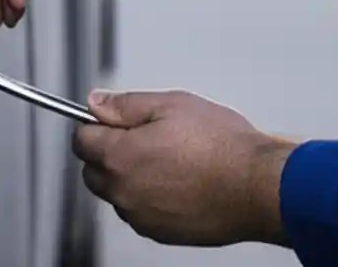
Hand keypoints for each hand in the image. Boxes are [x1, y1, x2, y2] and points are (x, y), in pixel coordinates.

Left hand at [72, 90, 296, 246]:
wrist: (255, 186)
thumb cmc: (221, 145)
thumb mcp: (171, 105)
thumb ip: (126, 105)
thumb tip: (96, 104)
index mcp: (119, 156)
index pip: (81, 140)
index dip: (96, 125)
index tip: (113, 121)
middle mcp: (122, 192)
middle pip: (94, 171)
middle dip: (108, 153)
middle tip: (144, 138)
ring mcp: (140, 216)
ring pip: (118, 194)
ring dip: (130, 177)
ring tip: (169, 160)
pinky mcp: (160, 233)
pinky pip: (141, 212)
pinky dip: (150, 198)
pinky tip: (179, 183)